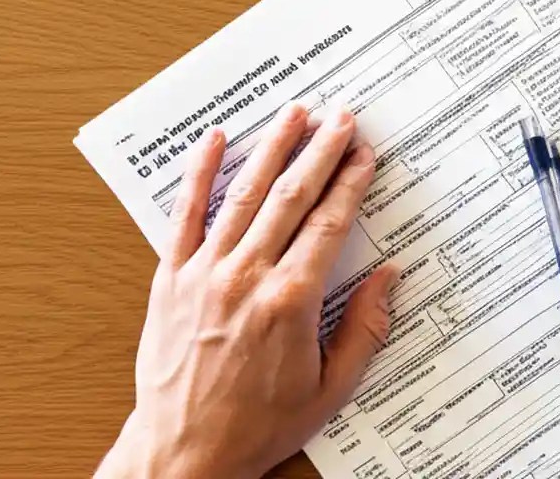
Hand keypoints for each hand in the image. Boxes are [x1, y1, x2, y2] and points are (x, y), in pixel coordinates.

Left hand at [96, 104, 399, 478]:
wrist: (183, 452)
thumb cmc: (257, 425)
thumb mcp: (331, 388)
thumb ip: (364, 328)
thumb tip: (389, 279)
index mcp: (292, 301)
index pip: (329, 222)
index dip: (350, 181)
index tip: (364, 153)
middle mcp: (248, 277)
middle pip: (292, 196)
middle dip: (320, 150)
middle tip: (340, 116)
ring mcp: (205, 273)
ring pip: (244, 195)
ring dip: (271, 149)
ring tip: (293, 114)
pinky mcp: (170, 279)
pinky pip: (185, 216)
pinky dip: (199, 175)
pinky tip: (213, 143)